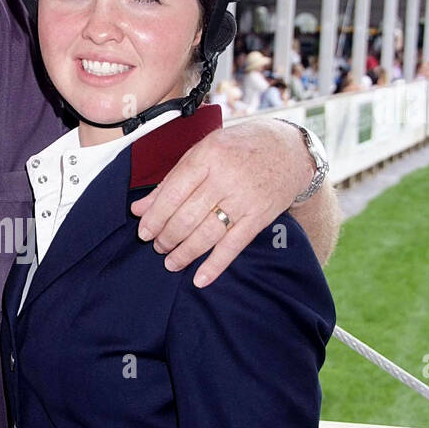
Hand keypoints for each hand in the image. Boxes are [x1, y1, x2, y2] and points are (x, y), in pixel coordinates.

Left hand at [130, 118, 312, 286]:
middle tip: (158, 246)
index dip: (155, 217)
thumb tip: (139, 209)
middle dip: (167, 237)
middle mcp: (226, 177)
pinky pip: (233, 246)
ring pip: (207, 234)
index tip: (143, 232)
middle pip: (187, 216)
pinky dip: (215, 265)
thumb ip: (170, 181)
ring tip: (170, 261)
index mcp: (208, 156)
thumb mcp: (202, 153)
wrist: (289, 150)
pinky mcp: (260, 217)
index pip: (173, 193)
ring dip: (185, 253)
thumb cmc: (238, 148)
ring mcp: (245, 198)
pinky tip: (200, 279)